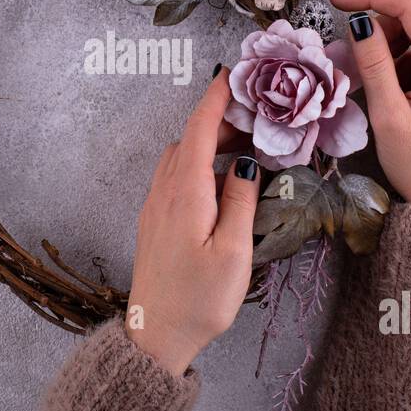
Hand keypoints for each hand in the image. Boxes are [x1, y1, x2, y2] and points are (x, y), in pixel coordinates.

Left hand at [126, 69, 259, 375]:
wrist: (155, 336)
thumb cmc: (198, 299)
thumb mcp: (234, 251)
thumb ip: (241, 200)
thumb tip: (244, 161)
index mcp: (184, 192)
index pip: (198, 129)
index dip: (215, 98)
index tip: (232, 74)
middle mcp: (164, 193)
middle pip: (188, 140)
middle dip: (219, 122)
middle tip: (255, 120)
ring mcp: (155, 208)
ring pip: (180, 160)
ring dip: (207, 146)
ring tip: (244, 151)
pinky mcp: (155, 225)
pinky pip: (175, 180)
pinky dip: (198, 167)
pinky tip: (221, 186)